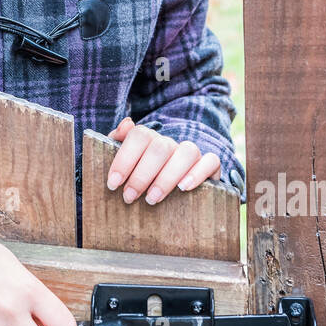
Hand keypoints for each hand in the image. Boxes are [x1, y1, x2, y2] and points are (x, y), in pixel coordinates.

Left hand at [105, 116, 220, 203]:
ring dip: (167, 177)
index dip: (124, 158)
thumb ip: (118, 142)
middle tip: (129, 197)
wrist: (171, 201)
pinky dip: (198, 173)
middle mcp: (171, 144)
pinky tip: (183, 188)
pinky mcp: (211, 167)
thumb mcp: (125, 165)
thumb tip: (127, 123)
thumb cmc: (141, 182)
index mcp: (150, 139)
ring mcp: (192, 154)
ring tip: (152, 198)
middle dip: (142, 175)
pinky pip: (212, 161)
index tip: (113, 184)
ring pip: (187, 152)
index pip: (139, 135)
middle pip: (160, 147)